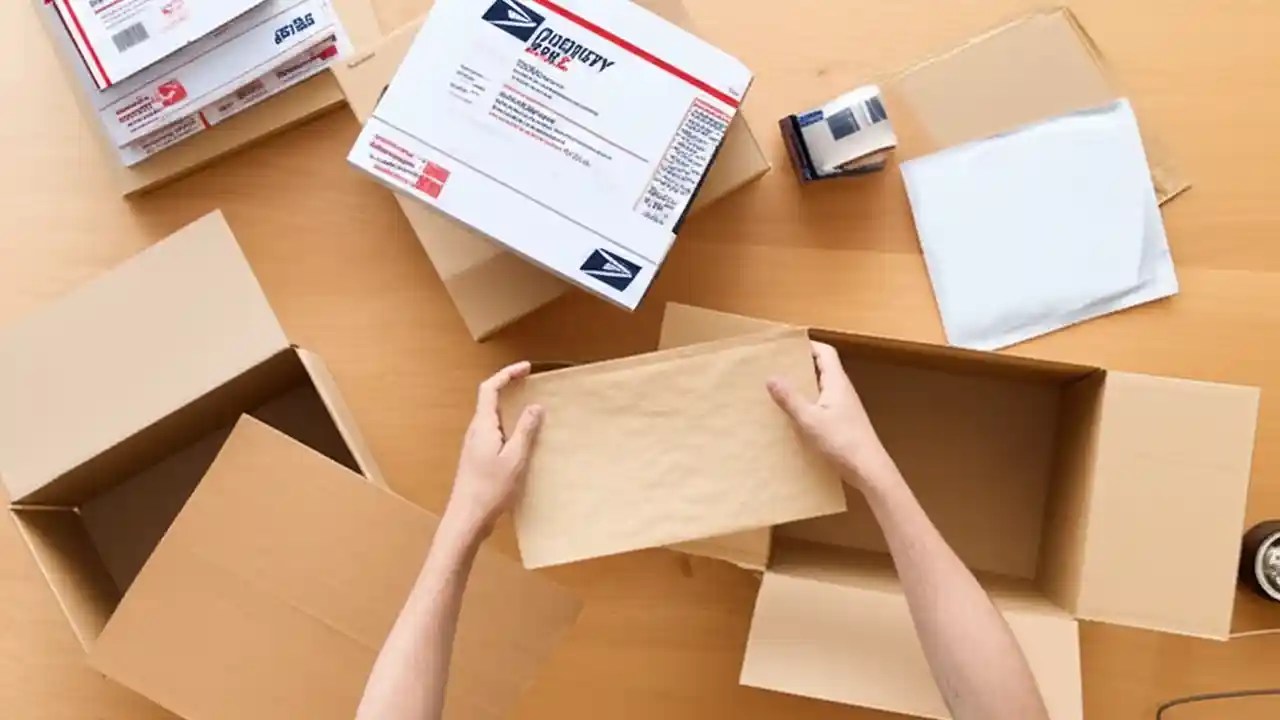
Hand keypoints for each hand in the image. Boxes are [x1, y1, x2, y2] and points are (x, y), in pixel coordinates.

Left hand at [445, 361, 543, 535]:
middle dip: (509, 387)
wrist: (467, 517)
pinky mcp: (477, 458)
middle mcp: (475, 431)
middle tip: (531, 384)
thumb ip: (525, 430)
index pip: (490, 388)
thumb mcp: (514, 458)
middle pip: (489, 399)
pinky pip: (494, 433)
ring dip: (509, 408)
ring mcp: (474, 445)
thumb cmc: (490, 489)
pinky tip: (522, 439)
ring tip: (531, 409)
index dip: (507, 374)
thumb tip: (535, 406)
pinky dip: (508, 426)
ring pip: (492, 417)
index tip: (526, 368)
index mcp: (482, 426)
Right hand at [767, 342, 897, 491]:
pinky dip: (808, 405)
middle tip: (777, 368)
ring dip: (803, 386)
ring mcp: (844, 407)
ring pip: (822, 388)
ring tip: (780, 390)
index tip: (786, 347)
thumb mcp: (810, 419)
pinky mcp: (843, 423)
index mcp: (837, 382)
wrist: (868, 469)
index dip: (808, 345)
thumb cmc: (842, 441)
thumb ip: (790, 399)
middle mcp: (842, 391)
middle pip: (823, 368)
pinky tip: (794, 416)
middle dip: (801, 365)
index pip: (825, 352)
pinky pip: (822, 405)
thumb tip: (771, 377)